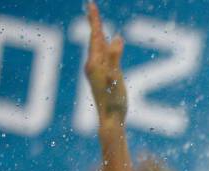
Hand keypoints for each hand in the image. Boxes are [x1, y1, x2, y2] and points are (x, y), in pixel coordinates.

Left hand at [85, 2, 126, 122]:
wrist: (110, 121)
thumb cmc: (115, 102)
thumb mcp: (117, 78)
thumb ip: (115, 57)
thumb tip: (117, 38)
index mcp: (95, 63)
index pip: (95, 36)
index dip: (95, 19)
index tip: (91, 4)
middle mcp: (91, 65)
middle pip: (93, 39)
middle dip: (94, 23)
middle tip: (91, 8)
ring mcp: (94, 72)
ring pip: (95, 47)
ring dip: (96, 34)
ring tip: (96, 24)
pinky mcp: (98, 78)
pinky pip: (99, 56)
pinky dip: (101, 46)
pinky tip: (103, 47)